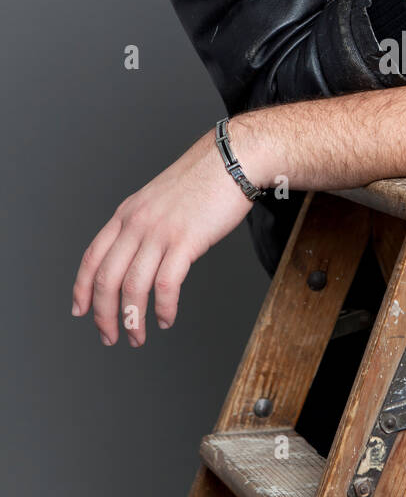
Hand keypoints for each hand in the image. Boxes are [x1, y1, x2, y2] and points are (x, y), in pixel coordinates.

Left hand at [71, 127, 253, 346]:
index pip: (92, 257)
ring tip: (138, 336)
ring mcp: (160, 232)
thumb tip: (142, 254)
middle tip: (110, 336)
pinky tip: (166, 318)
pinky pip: (166, 284)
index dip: (82, 288)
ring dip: (132, 319)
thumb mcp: (160, 198)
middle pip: (106, 278)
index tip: (81, 311)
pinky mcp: (186, 241)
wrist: (231, 160)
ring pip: (133, 286)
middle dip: (104, 315)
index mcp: (127, 213)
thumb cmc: (204, 179)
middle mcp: (137, 223)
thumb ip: (146, 224)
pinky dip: (163, 308)